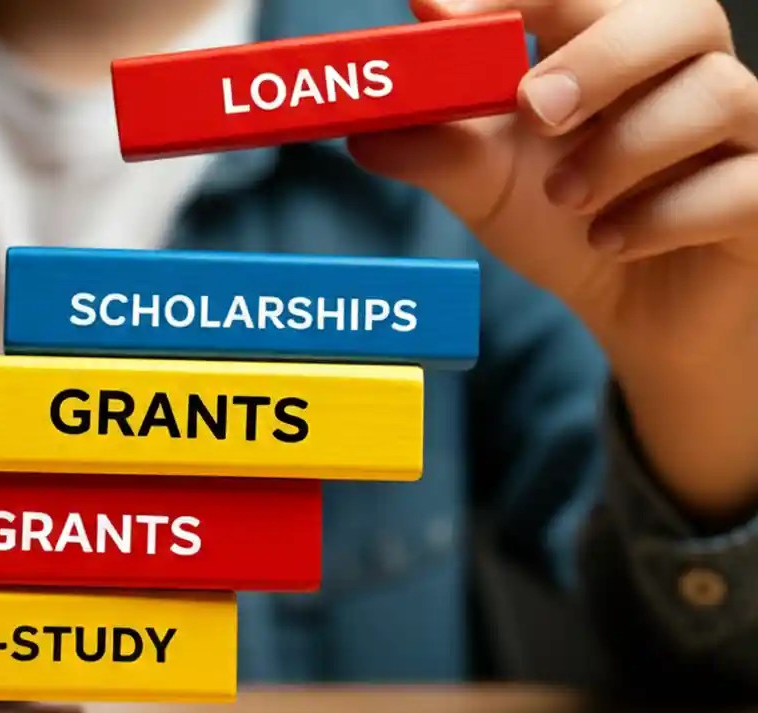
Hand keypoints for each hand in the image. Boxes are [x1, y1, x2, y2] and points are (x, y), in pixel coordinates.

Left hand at [348, 0, 757, 522]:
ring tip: (565, 199)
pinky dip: (666, 216)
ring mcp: (738, 132)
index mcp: (610, 46)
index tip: (440, 12)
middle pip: (679, 12)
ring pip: (720, 95)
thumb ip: (436, 152)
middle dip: (602, 54)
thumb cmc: (570, 221)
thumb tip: (364, 133)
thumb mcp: (488, 187)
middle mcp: (683, 72)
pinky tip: (610, 242)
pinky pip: (743, 187)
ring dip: (627, 148)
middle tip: (535, 109)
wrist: (636, 312)